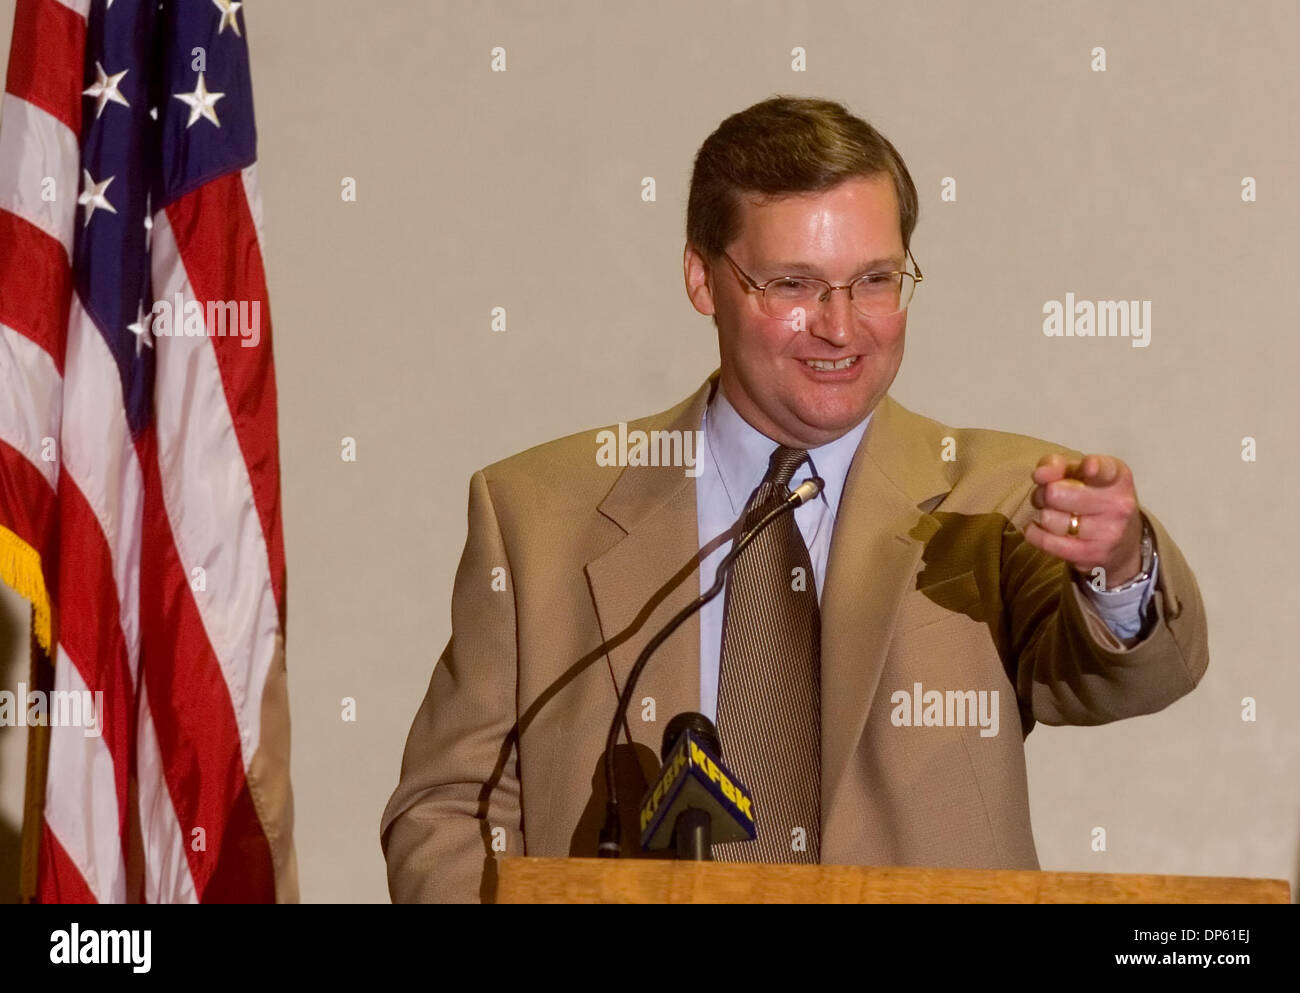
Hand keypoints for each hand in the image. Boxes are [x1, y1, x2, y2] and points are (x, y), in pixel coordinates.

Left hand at [1024, 453, 1143, 588]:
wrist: (1122, 544)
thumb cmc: (1093, 498)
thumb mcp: (1081, 473)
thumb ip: (1057, 465)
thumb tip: (1039, 474)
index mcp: (1118, 477)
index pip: (1106, 470)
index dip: (1094, 468)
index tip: (1087, 467)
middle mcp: (1118, 505)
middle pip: (1056, 494)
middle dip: (1043, 493)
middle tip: (1048, 495)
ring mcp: (1107, 532)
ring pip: (1049, 518)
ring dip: (1042, 514)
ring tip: (1051, 513)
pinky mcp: (1091, 554)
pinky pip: (1047, 542)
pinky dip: (1034, 533)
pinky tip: (1037, 528)